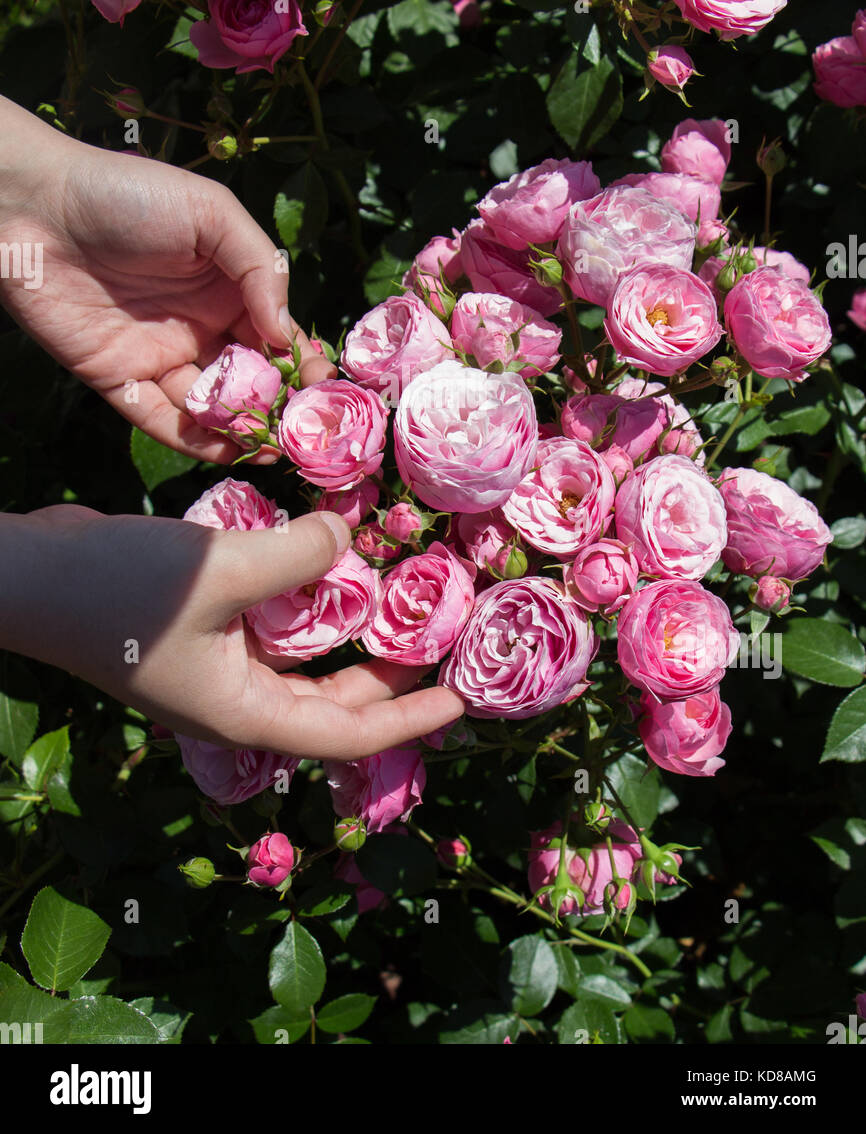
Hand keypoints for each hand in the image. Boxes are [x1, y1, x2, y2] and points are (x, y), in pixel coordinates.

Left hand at [0, 96, 332, 461]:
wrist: (36, 206)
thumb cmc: (128, 195)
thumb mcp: (211, 214)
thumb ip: (259, 268)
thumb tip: (287, 333)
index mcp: (228, 287)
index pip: (278, 336)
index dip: (304, 363)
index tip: (327, 387)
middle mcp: (200, 326)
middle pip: (251, 380)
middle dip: (281, 407)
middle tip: (307, 432)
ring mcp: (160, 356)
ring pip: (211, 409)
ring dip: (245, 432)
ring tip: (275, 450)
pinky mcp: (119, 380)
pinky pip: (162, 421)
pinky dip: (196, 441)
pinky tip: (229, 450)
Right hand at [0, 506, 464, 759]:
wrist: (31, 574)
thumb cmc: (124, 589)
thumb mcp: (223, 570)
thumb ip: (298, 555)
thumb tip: (347, 535)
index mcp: (243, 713)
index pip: (344, 734)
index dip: (407, 720)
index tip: (460, 702)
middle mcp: (234, 700)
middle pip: (329, 704)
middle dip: (387, 679)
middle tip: (441, 644)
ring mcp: (213, 666)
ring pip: (301, 663)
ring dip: (347, 638)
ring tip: (399, 602)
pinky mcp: (198, 630)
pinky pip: (271, 628)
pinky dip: (305, 604)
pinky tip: (326, 566)